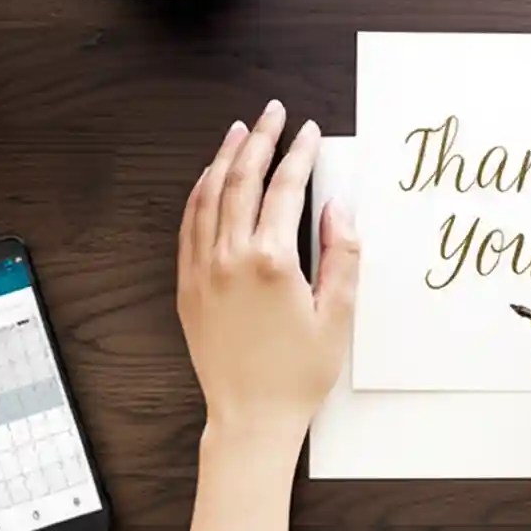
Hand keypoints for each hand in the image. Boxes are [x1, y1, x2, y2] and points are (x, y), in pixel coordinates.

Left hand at [177, 100, 359, 441]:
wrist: (251, 417)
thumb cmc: (298, 373)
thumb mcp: (338, 316)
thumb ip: (342, 255)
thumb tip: (338, 207)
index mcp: (273, 261)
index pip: (286, 189)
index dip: (299, 154)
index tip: (309, 132)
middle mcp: (231, 257)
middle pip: (243, 180)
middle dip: (260, 139)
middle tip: (273, 113)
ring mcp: (203, 270)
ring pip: (209, 195)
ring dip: (225, 158)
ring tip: (240, 131)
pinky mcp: (188, 286)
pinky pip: (189, 225)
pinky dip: (199, 194)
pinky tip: (208, 178)